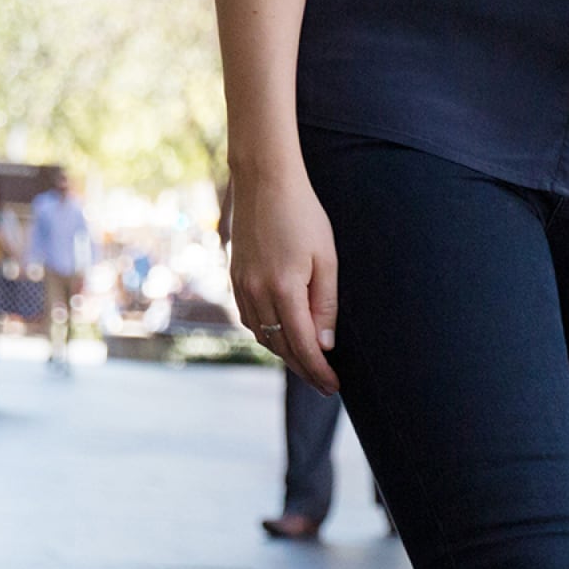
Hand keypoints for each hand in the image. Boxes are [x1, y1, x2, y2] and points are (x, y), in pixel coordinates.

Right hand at [230, 161, 339, 394]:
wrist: (264, 181)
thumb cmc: (304, 216)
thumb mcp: (327, 260)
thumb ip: (324, 305)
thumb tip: (324, 344)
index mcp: (284, 290)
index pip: (302, 345)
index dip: (318, 370)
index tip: (333, 387)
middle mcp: (257, 293)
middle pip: (281, 347)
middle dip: (304, 369)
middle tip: (325, 384)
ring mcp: (241, 286)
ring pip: (263, 336)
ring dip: (285, 354)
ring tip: (308, 365)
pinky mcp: (234, 278)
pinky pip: (249, 319)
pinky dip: (267, 334)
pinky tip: (283, 337)